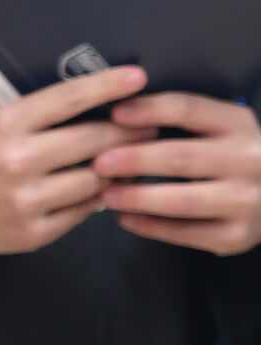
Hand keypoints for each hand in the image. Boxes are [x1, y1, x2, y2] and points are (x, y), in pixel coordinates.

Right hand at [0, 66, 149, 252]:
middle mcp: (18, 161)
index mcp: (7, 126)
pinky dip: (96, 198)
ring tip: (128, 160)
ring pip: (97, 179)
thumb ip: (40, 115)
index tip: (137, 78)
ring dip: (118, 168)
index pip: (68, 99)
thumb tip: (99, 103)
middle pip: (94, 141)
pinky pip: (84, 212)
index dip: (108, 86)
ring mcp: (26, 200)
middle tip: (150, 126)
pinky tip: (99, 188)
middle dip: (130, 130)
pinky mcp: (34, 232)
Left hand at [97, 92, 260, 255]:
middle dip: (133, 159)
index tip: (114, 113)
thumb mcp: (218, 126)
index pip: (188, 109)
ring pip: (181, 199)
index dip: (148, 110)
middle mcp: (249, 160)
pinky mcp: (237, 235)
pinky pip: (186, 232)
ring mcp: (246, 201)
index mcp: (239, 124)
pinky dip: (150, 226)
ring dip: (137, 197)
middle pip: (180, 157)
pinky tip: (125, 218)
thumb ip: (181, 118)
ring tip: (105, 194)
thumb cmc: (229, 154)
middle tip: (98, 163)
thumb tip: (118, 111)